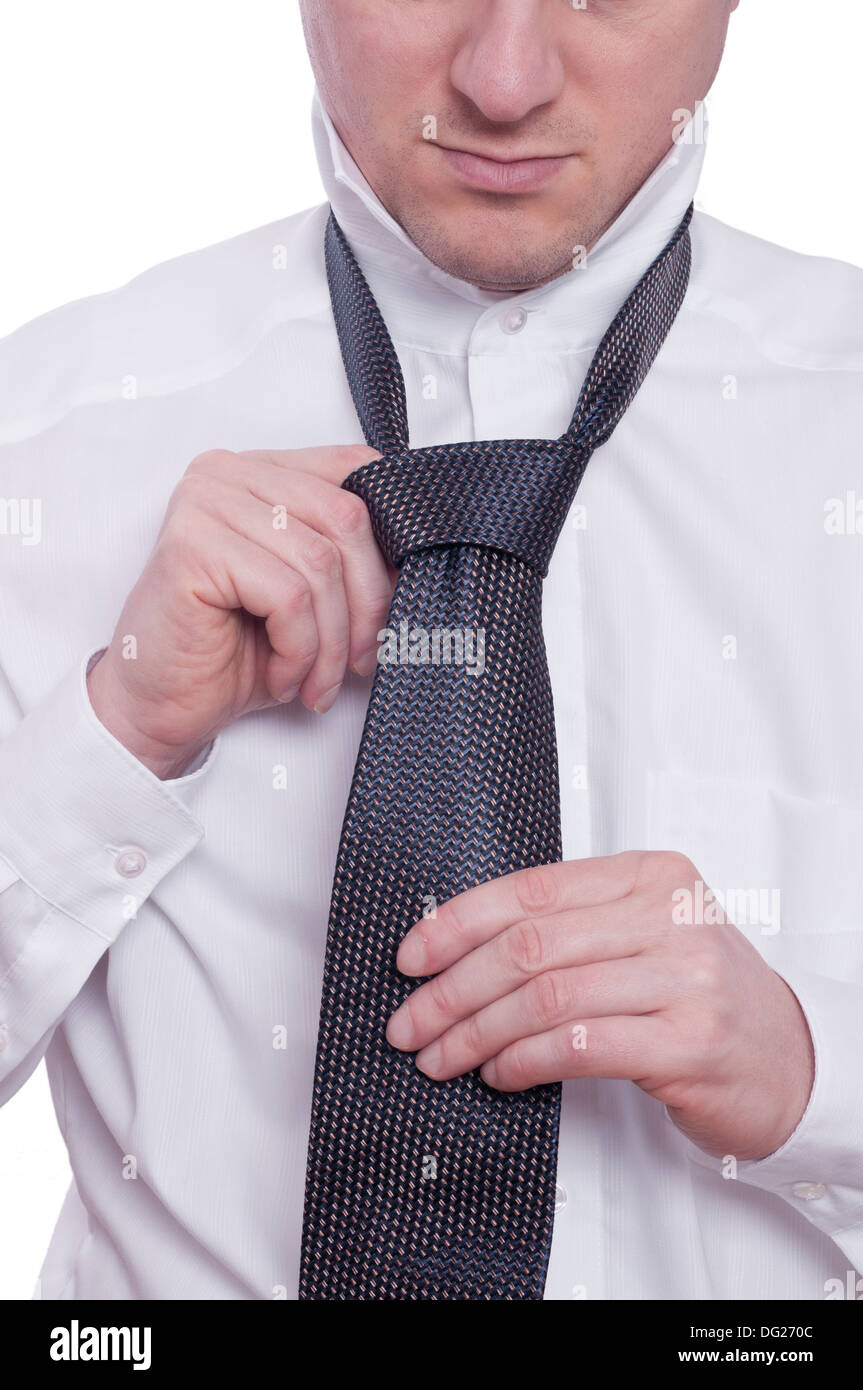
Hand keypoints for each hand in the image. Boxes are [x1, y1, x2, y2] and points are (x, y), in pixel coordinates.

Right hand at [87, 445, 391, 777]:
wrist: (163, 707)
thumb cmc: (235, 652)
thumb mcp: (313, 595)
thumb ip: (354, 558)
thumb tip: (425, 560)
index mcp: (263, 470)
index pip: (357, 470)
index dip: (391, 543)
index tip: (395, 606)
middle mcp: (228, 472)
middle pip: (348, 517)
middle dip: (369, 602)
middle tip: (362, 659)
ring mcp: (205, 503)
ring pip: (321, 563)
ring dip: (332, 640)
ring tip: (318, 681)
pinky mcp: (192, 547)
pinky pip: (288, 596)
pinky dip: (300, 648)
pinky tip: (283, 675)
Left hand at [387, 851, 814, 1160]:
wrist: (790, 1061)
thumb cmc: (699, 996)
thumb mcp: (643, 936)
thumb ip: (570, 928)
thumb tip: (456, 948)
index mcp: (649, 876)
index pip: (531, 889)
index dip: (458, 923)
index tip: (412, 957)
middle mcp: (670, 916)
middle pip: (529, 945)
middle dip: (453, 988)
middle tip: (411, 1022)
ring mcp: (686, 977)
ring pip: (547, 996)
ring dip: (477, 1032)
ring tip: (443, 1056)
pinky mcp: (691, 1042)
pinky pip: (581, 1045)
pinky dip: (524, 1062)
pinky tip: (499, 1074)